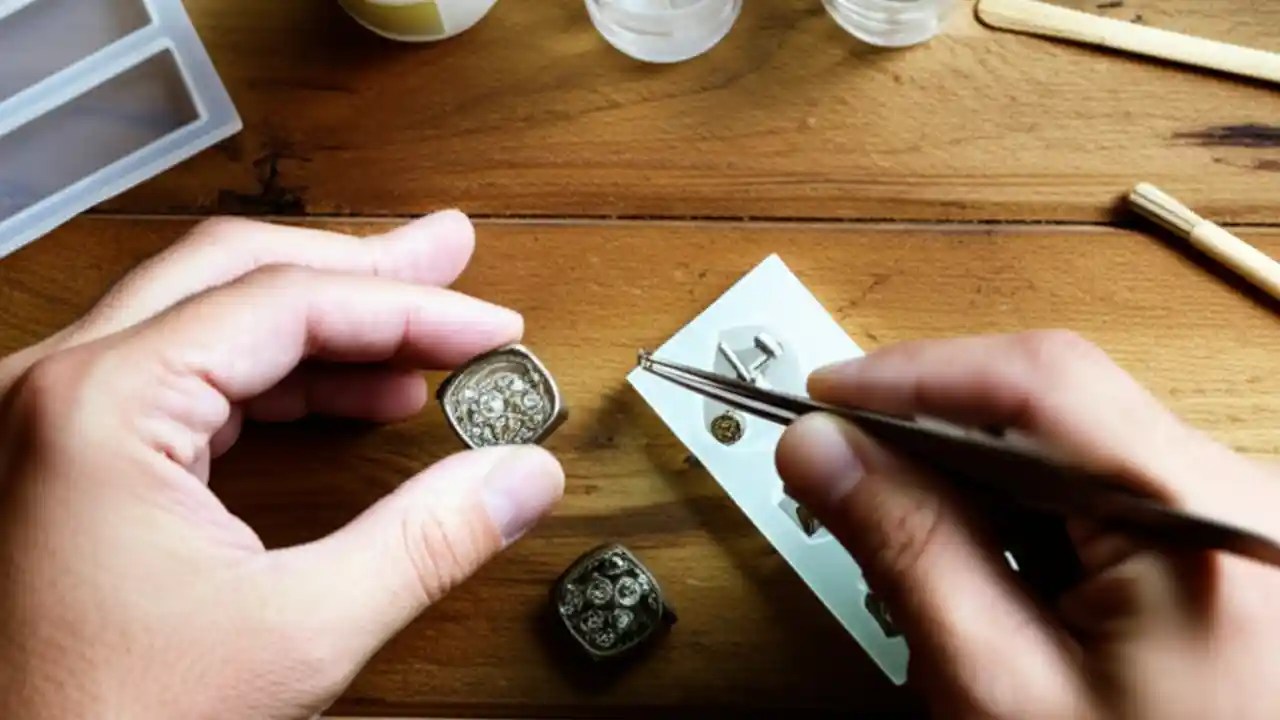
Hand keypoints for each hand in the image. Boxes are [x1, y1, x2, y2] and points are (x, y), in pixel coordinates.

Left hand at [0, 212, 564, 718]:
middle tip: (450, 258)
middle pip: (238, 272)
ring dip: (325, 324)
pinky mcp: (68, 459)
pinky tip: (348, 397)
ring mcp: (53, 419)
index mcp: (102, 405)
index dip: (410, 307)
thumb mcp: (297, 633)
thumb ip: (427, 542)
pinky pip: (185, 377)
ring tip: (421, 338)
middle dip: (362, 271)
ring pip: (208, 315)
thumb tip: (521, 476)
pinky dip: (277, 377)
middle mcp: (60, 387)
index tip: (489, 329)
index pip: (288, 304)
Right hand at [776, 331, 1279, 718]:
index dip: (916, 375)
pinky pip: (1096, 489)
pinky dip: (1018, 509)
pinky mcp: (1207, 546)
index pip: (1041, 385)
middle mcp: (1234, 502)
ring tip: (905, 528)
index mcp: (1197, 523)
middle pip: (1056, 404)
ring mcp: (1225, 522)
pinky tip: (976, 557)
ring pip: (1069, 444)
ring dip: (970, 474)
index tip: (830, 399)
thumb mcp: (1000, 686)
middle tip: (842, 460)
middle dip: (934, 426)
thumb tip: (824, 449)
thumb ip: (910, 552)